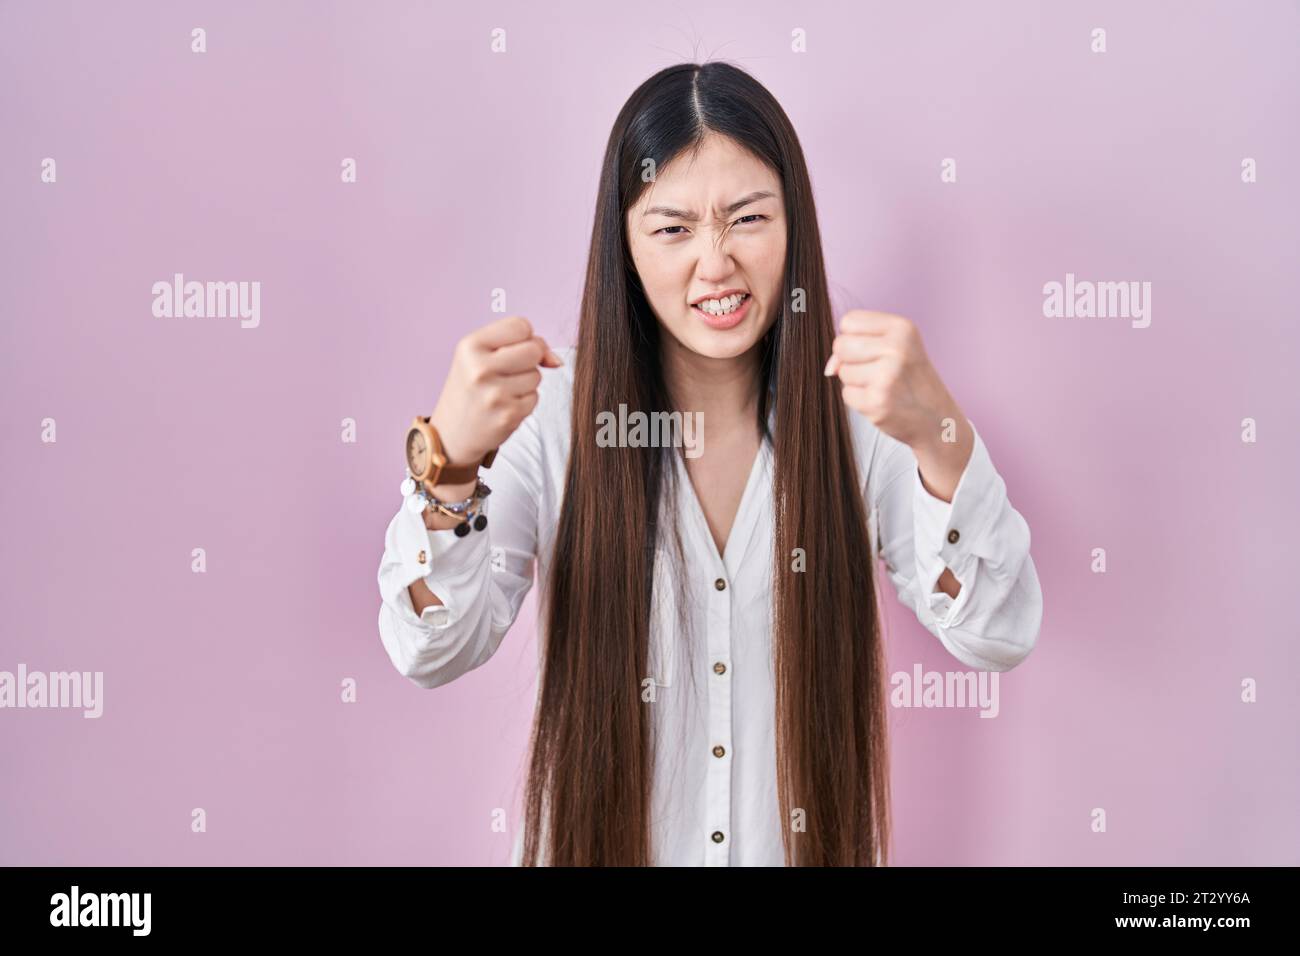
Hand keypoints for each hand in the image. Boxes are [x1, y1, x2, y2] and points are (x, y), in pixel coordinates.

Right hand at [429, 315, 562, 465]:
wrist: (451, 432)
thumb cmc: (471, 386)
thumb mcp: (482, 355)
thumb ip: (521, 344)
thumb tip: (556, 361)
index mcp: (471, 346)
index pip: (521, 326)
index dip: (524, 337)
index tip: (512, 349)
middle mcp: (480, 369)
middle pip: (534, 349)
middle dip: (530, 359)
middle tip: (509, 370)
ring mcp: (494, 394)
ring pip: (536, 375)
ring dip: (525, 383)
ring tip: (500, 390)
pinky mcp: (508, 416)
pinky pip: (535, 398)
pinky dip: (524, 401)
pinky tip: (503, 405)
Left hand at [825, 310, 971, 499]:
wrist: (936, 417)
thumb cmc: (910, 378)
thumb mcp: (895, 348)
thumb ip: (857, 345)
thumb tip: (830, 368)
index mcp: (902, 328)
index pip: (849, 321)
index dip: (852, 336)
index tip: (873, 349)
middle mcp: (896, 349)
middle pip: (840, 345)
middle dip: (849, 359)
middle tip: (877, 369)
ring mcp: (886, 376)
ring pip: (842, 371)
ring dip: (856, 382)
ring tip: (883, 385)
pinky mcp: (876, 402)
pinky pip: (847, 394)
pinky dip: (859, 400)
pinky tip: (881, 399)